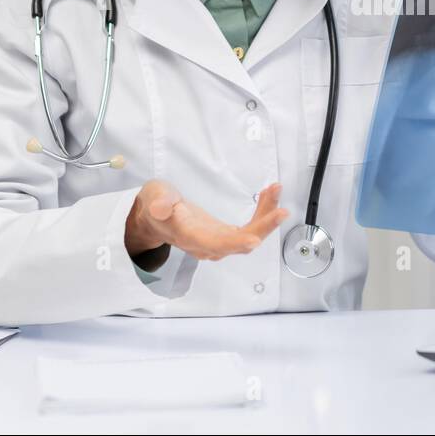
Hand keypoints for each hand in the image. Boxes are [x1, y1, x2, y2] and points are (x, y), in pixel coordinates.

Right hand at [124, 179, 287, 261]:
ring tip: (275, 190)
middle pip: (239, 243)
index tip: (254, 240)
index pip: (214, 244)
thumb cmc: (156, 205)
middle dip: (263, 227)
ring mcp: (218, 241)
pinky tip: (269, 195)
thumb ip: (158, 202)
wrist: (155, 217)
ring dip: (266, 216)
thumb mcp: (153, 197)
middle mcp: (207, 245)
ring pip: (249, 235)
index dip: (235, 243)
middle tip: (281, 211)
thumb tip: (160, 208)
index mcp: (189, 236)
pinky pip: (249, 228)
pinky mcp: (226, 235)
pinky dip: (262, 212)